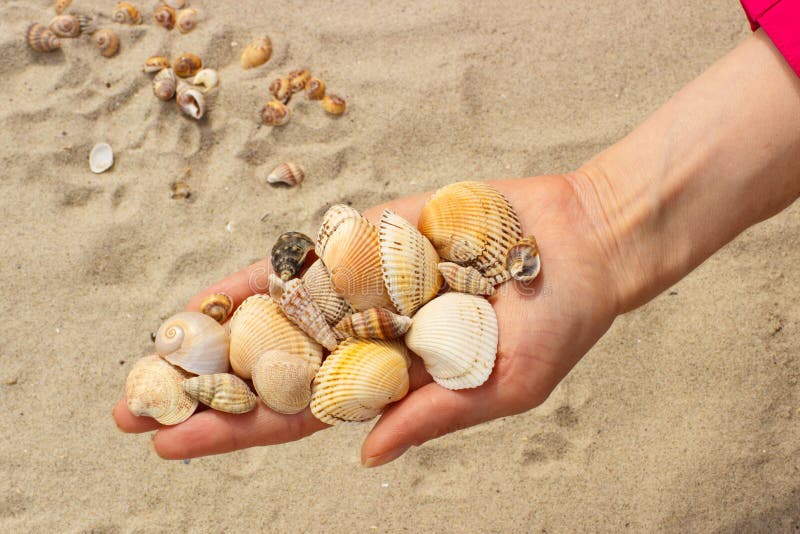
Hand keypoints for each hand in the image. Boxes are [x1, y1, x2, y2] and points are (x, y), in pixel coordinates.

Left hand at [113, 174, 622, 466]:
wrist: (580, 242)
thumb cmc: (558, 324)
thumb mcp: (505, 385)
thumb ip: (434, 414)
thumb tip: (366, 455)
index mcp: (391, 381)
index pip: (300, 415)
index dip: (236, 431)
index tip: (171, 444)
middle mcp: (365, 337)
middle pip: (270, 371)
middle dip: (204, 390)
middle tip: (128, 409)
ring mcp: (361, 287)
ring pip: (272, 317)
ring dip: (213, 336)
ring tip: (149, 356)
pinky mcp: (370, 240)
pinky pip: (303, 259)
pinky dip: (256, 276)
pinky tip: (208, 295)